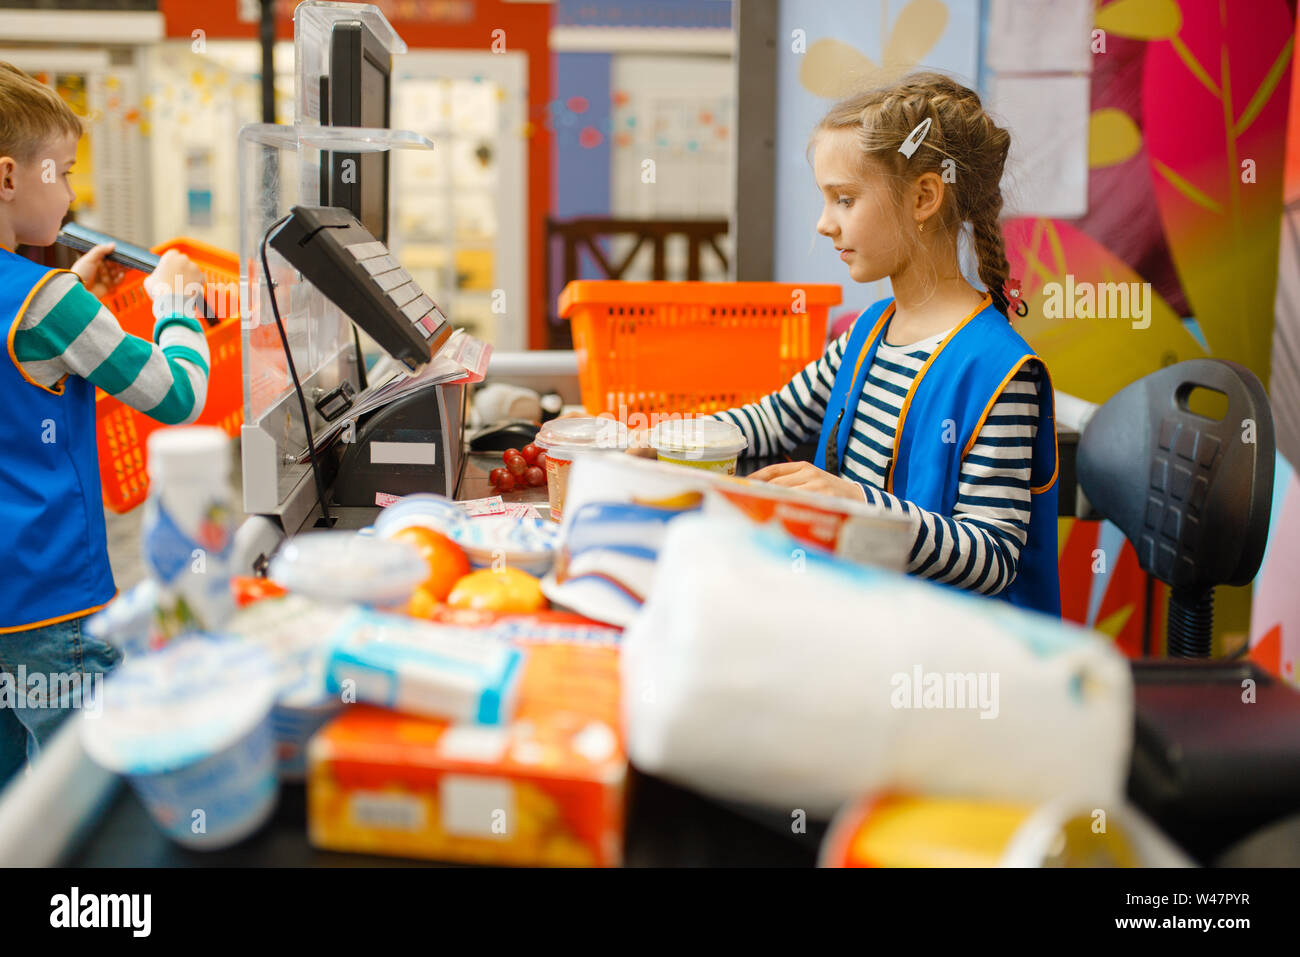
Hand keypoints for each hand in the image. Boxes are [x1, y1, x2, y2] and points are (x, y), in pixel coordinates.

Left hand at [70, 243, 125, 298]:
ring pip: (117, 272)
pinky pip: (118, 281)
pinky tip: (122, 275)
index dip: (114, 254)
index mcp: (94, 261)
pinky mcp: (108, 286)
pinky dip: (121, 278)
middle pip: (114, 264)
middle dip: (120, 262)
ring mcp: (104, 278)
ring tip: (126, 266)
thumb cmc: (81, 273)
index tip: (121, 252)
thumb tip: (113, 244)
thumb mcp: (89, 259)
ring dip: (122, 269)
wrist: (78, 290)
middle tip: (127, 259)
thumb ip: (100, 250)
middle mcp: (100, 269)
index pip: (107, 256)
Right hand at [144, 250, 204, 301]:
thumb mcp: (149, 281)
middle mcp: (183, 259)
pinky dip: (197, 283)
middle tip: (177, 279)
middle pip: (184, 261)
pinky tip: (191, 289)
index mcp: (170, 256)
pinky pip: (200, 278)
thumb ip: (156, 275)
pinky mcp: (201, 277)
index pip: (173, 253)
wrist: (173, 302)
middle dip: (181, 268)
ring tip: (183, 287)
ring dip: (189, 275)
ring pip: (192, 269)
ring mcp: (194, 267)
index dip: (172, 261)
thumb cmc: (159, 291)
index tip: (171, 267)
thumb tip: (157, 278)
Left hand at [746, 460, 864, 501]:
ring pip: (785, 493)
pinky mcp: (823, 497)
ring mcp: (816, 485)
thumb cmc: (831, 492)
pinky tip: (777, 517)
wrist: (858, 498)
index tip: (741, 484)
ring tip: (756, 512)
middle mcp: (809, 473)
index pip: (773, 470)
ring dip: (770, 503)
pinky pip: (799, 504)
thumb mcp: (812, 480)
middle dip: (759, 493)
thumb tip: (762, 491)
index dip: (755, 477)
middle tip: (745, 502)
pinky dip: (787, 510)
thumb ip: (791, 483)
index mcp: (804, 466)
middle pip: (776, 483)